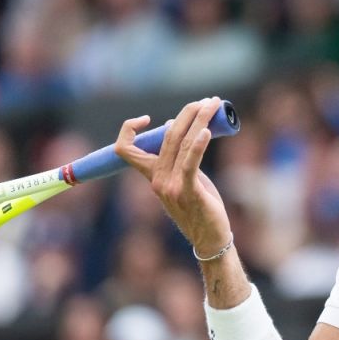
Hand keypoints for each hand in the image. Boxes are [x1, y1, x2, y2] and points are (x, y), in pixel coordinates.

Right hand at [114, 97, 232, 256]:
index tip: (147, 118)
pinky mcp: (188, 192)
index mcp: (151, 175)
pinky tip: (207, 131)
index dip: (128, 130)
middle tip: (207, 101)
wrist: (209, 238)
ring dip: (200, 120)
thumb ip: (178, 156)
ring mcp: (170, 186)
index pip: (125, 149)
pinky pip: (191, 162)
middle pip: (167, 136)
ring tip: (213, 105)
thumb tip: (172, 125)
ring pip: (182, 143)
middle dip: (188, 114)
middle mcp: (157, 179)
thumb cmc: (200, 206)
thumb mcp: (184, 178)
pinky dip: (199, 144)